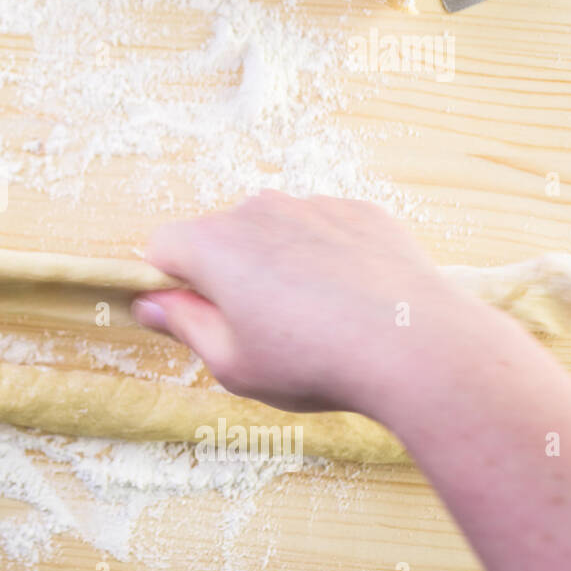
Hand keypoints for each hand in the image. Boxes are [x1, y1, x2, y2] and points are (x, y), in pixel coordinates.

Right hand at [131, 191, 496, 415]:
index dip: (169, 284)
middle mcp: (257, 211)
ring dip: (276, 264)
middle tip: (258, 329)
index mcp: (214, 245)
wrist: (419, 348)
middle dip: (225, 274)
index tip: (193, 316)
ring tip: (312, 319)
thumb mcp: (231, 365)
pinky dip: (325, 257)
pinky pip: (323, 229)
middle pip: (218, 237)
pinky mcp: (359, 212)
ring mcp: (312, 206)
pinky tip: (349, 301)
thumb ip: (183, 326)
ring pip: (272, 231)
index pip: (161, 247)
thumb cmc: (316, 363)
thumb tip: (151, 304)